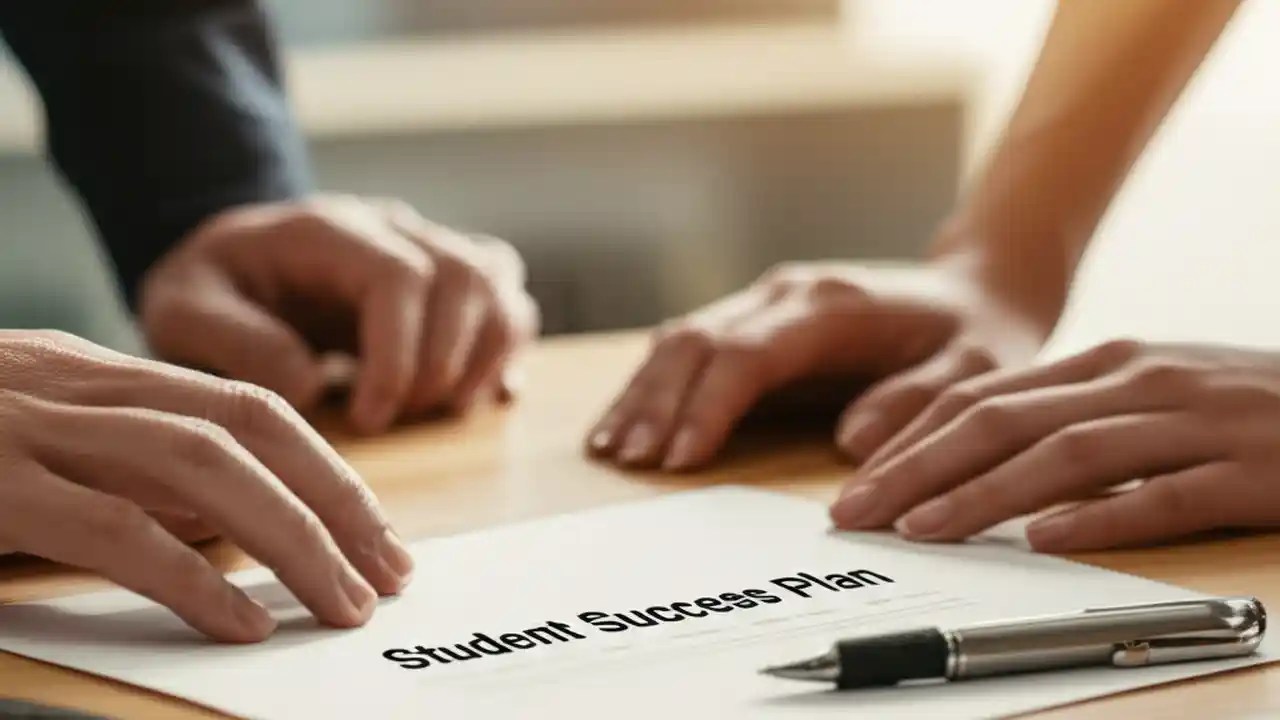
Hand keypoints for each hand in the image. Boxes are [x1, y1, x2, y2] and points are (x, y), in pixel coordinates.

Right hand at [0, 330, 414, 640]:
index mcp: (99, 376)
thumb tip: (217, 524)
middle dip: (334, 501)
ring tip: (342, 603)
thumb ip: (127, 469)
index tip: (377, 533)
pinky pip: (113, 528)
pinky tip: (243, 621)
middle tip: (390, 572)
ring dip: (290, 537)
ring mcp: (35, 429)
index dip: (326, 469)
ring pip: (201, 463)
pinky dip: (191, 577)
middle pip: (246, 427)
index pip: (246, 409)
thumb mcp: (38, 438)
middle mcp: (80, 386)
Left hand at [139, 195, 538, 433]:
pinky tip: (472, 397)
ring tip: (435, 408)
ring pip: (499, 285)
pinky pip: (509, 303)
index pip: (399, 276)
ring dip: (482, 358)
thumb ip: (231, 340)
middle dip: (442, 362)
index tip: (370, 419)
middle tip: (398, 415)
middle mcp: (392, 227)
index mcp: (327, 230)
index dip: (398, 355)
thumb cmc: (208, 290)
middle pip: (465, 276)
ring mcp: (430, 248)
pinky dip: (505, 354)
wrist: (231, 263)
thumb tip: (314, 386)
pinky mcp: (451, 282)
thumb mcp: (179, 310)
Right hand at [587, 260, 1042, 470]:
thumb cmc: (976, 334)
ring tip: (610, 448)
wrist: (978, 289)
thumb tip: (853, 443)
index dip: (707, 405)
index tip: (677, 458)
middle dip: (656, 402)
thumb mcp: (976, 371)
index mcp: (832, 305)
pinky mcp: (756, 320)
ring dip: (643, 393)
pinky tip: (629, 420)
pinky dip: (654, 383)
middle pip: (698, 341)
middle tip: (628, 460)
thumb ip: (920, 402)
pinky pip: (691, 346)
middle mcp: (786, 294)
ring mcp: (765, 302)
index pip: (748, 354)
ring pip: (682, 339)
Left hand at [830, 340, 1279, 550]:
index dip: (912, 443)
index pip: (983, 401)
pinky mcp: (1251, 469)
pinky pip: (1167, 495)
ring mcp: (1194, 422)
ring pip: (1068, 454)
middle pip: (1004, 422)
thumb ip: (1071, 419)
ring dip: (985, 494)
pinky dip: (1104, 517)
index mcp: (1107, 364)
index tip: (857, 485)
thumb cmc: (1245, 407)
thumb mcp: (1147, 396)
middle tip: (858, 512)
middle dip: (919, 469)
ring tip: (923, 529)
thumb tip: (980, 463)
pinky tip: (1050, 541)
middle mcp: (1138, 381)